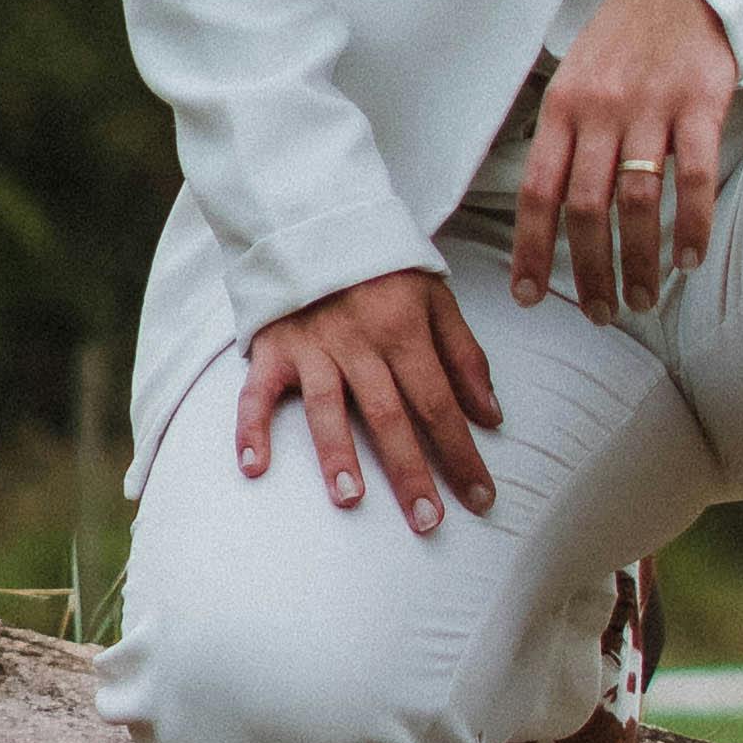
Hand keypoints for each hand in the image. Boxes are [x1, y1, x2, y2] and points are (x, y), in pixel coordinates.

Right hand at [236, 267, 499, 533]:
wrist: (317, 218)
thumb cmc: (384, 267)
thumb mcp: (437, 298)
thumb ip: (465, 356)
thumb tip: (491, 416)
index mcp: (405, 330)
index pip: (439, 403)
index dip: (462, 453)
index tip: (481, 499)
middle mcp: (359, 343)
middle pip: (389, 415)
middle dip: (410, 472)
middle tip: (427, 523)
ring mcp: (312, 347)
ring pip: (326, 406)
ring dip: (338, 454)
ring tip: (351, 499)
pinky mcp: (273, 347)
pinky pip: (256, 392)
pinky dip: (251, 428)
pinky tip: (254, 466)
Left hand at [513, 0, 737, 321]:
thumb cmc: (626, 39)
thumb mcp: (577, 77)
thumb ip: (564, 137)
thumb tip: (548, 209)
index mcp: (562, 107)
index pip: (537, 191)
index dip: (531, 250)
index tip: (529, 297)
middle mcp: (600, 110)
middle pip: (585, 209)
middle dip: (589, 272)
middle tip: (600, 313)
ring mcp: (651, 106)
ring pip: (637, 202)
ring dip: (638, 261)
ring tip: (643, 298)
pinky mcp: (700, 103)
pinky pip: (694, 177)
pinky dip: (692, 225)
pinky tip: (690, 258)